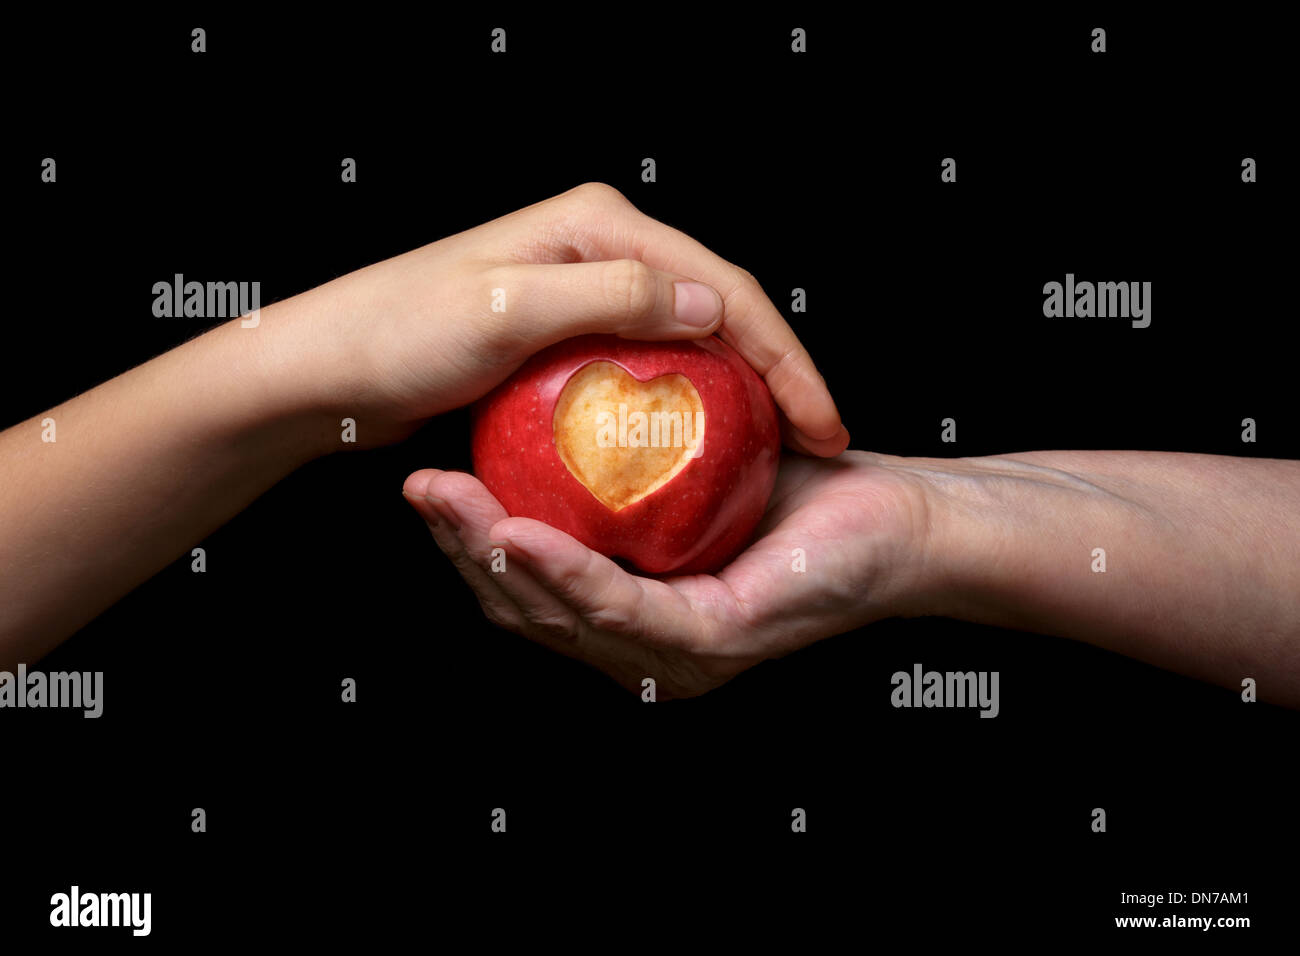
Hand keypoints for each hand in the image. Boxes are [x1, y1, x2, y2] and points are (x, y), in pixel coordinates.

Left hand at [271, 182, 848, 454]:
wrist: (324, 367)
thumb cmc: (396, 335)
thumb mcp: (504, 312)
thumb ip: (612, 298)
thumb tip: (712, 307)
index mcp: (599, 224)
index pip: (720, 285)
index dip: (783, 355)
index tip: (822, 422)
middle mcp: (600, 248)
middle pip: (717, 307)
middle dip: (779, 371)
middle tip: (822, 438)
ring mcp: (585, 292)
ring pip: (691, 340)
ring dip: (743, 390)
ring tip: (786, 445)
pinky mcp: (567, 336)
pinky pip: (648, 369)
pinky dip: (687, 404)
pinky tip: (709, 446)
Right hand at [403, 452, 933, 698]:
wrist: (899, 517)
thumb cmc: (801, 490)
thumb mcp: (687, 467)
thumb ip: (620, 465)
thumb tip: (545, 408)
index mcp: (635, 620)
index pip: (530, 591)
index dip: (468, 542)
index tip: (426, 482)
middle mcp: (645, 652)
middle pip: (526, 609)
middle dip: (461, 548)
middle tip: (416, 487)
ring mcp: (675, 659)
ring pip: (557, 613)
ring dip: (492, 556)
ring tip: (445, 501)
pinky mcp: (708, 647)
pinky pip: (619, 606)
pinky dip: (564, 570)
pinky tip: (519, 533)